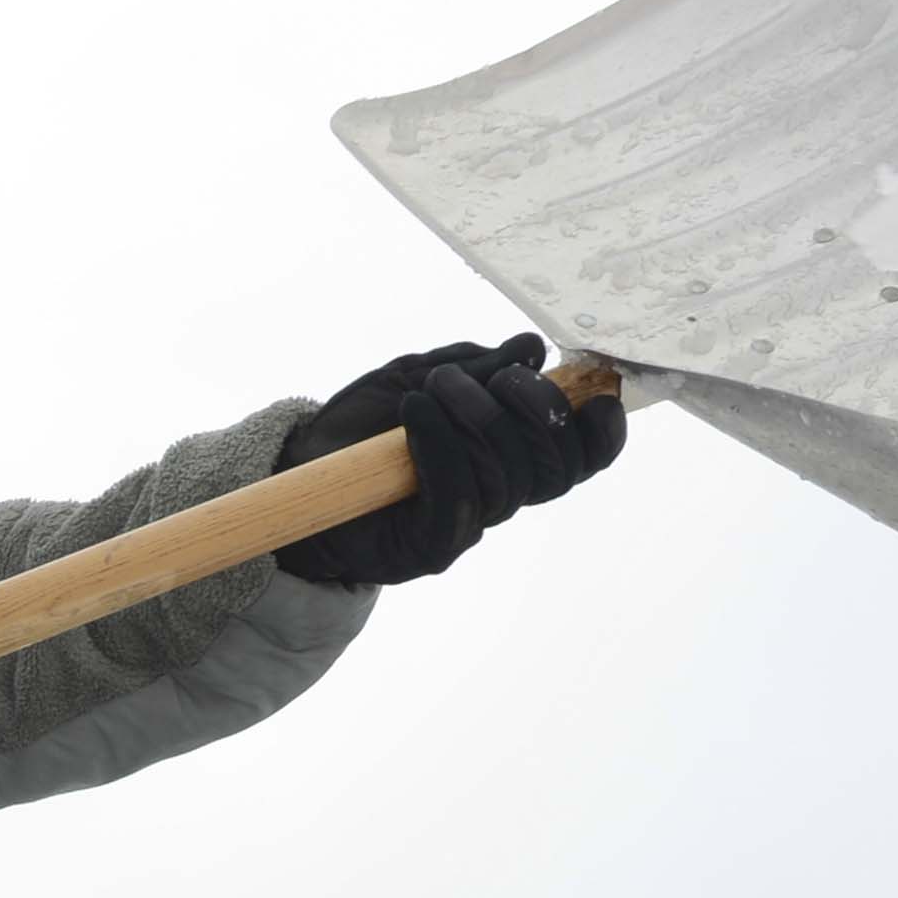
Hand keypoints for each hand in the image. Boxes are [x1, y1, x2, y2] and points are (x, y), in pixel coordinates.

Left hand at [271, 334, 623, 591]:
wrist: (296, 471)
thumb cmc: (362, 425)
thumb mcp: (420, 374)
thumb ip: (476, 364)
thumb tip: (529, 349)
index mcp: (509, 455)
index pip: (578, 458)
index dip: (601, 433)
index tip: (599, 395)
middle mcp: (498, 496)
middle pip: (553, 470)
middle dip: (538, 413)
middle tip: (497, 378)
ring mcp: (466, 525)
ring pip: (507, 480)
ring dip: (476, 419)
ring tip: (431, 389)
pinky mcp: (430, 548)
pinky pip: (458, 502)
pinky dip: (442, 448)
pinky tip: (415, 413)